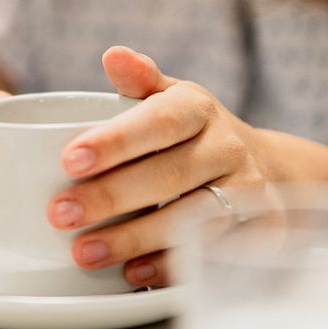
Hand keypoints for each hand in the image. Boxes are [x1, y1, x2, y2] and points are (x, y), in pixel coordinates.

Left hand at [47, 46, 274, 286]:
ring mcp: (251, 192)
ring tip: (84, 252)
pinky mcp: (262, 234)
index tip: (68, 160)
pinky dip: (172, 266)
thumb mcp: (170, 99)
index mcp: (198, 109)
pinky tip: (132, 274)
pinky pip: (215, 255)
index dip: (115, 141)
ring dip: (135, 238)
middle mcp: (229, 148)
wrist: (268, 170)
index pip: (157, 121)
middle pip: (169, 175)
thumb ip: (139, 80)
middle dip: (110, 197)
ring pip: (191, 219)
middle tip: (59, 215)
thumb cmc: (193, 135)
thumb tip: (113, 55)